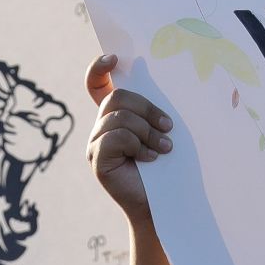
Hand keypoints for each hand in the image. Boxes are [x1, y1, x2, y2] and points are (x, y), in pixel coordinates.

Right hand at [85, 56, 175, 216]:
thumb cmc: (169, 168)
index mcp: (115, 116)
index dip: (99, 68)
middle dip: (147, 109)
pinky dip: (137, 145)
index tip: (113, 58)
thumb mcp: (163, 132)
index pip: (97, 85)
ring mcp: (95, 143)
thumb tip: (167, 79)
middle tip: (168, 128)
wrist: (165, 205)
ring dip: (147, 132)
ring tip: (164, 149)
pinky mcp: (96, 159)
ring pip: (119, 117)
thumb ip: (155, 111)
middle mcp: (101, 127)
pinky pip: (116, 137)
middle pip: (117, 97)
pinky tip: (150, 159)